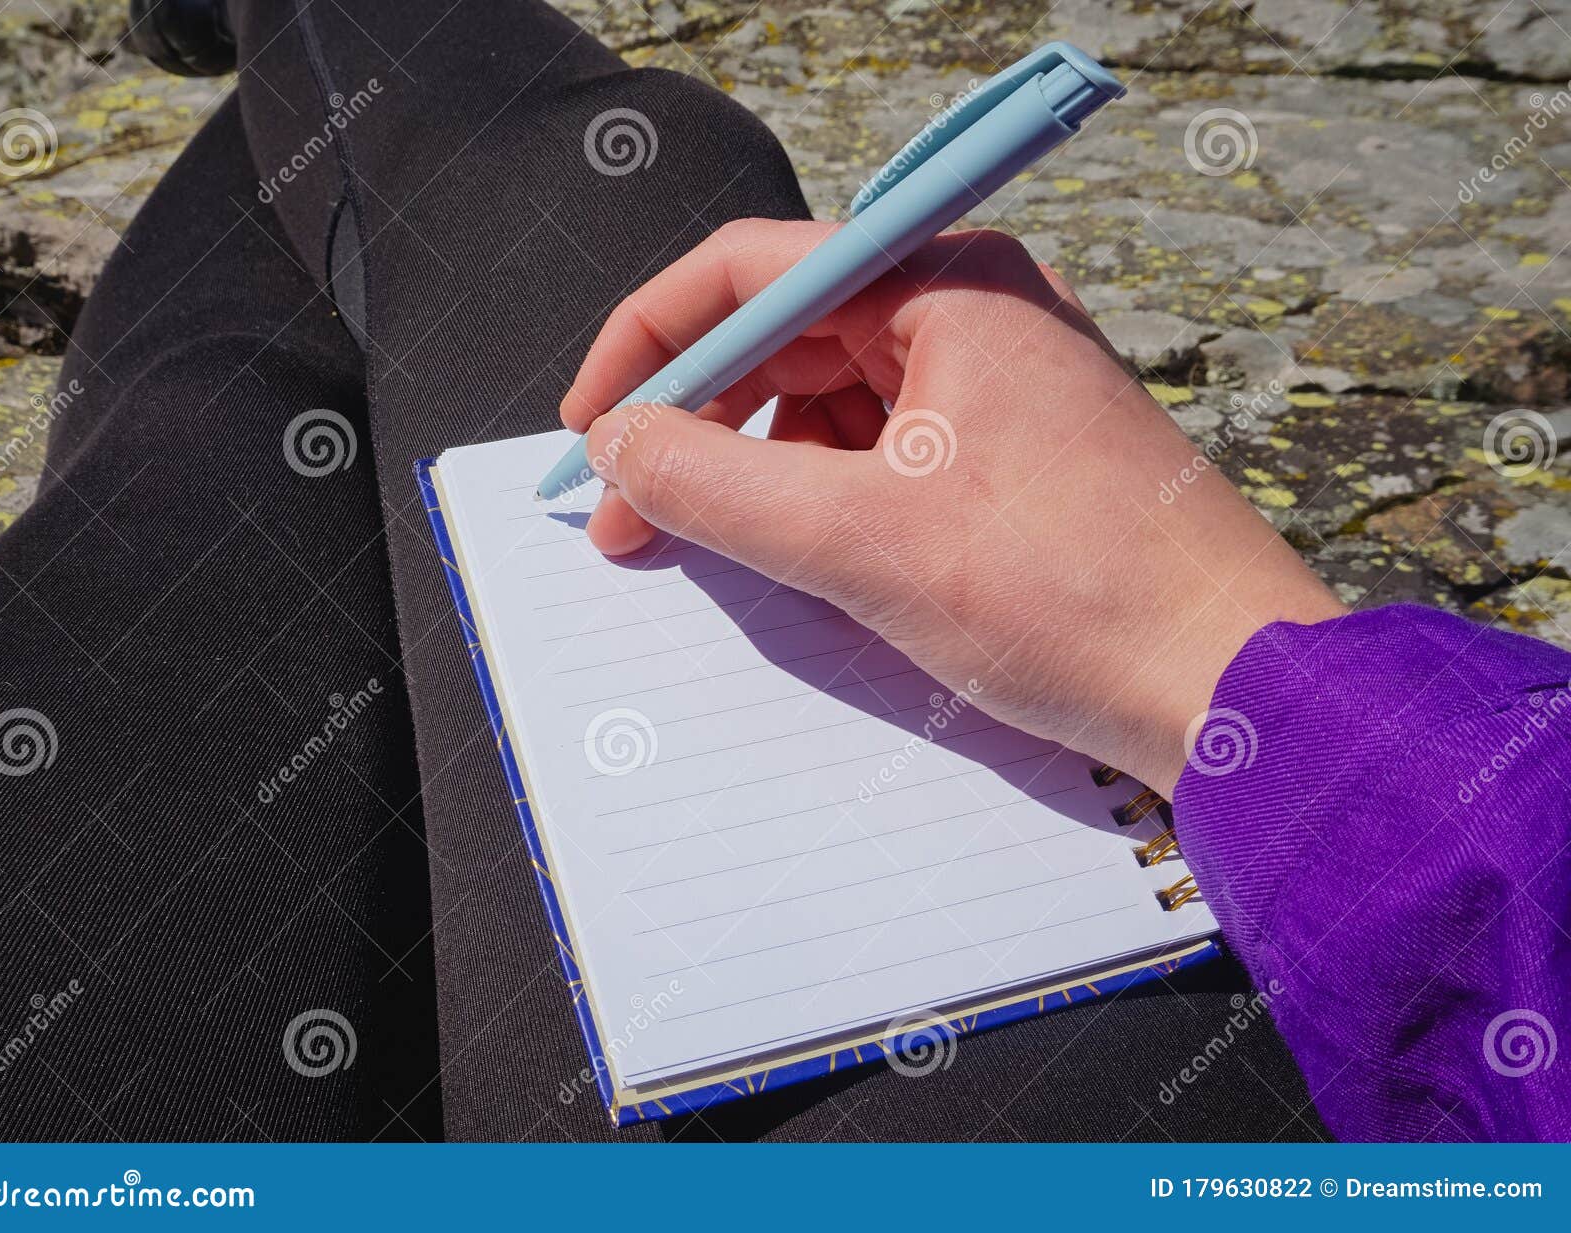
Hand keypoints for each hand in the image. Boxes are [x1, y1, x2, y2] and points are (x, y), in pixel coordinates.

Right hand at [561, 219, 1344, 797]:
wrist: (1231, 688)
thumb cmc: (1072, 598)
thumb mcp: (862, 543)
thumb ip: (715, 488)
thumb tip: (617, 448)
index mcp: (948, 283)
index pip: (753, 270)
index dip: (651, 342)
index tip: (591, 426)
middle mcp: (975, 308)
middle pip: (787, 336)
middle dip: (697, 424)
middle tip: (627, 514)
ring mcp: (999, 380)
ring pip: (830, 401)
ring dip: (755, 469)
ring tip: (707, 548)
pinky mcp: (1011, 451)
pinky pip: (882, 450)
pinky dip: (821, 496)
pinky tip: (795, 556)